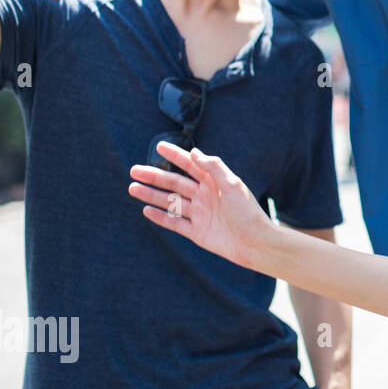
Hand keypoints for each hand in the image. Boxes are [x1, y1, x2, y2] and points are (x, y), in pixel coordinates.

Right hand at [128, 141, 273, 268]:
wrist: (254, 242)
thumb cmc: (247, 212)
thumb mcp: (232, 185)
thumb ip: (214, 167)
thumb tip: (194, 151)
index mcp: (214, 183)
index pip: (191, 165)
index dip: (176, 155)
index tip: (159, 146)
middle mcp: (205, 196)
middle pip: (175, 183)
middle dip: (155, 176)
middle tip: (134, 170)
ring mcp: (199, 214)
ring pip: (170, 202)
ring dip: (152, 195)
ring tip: (132, 187)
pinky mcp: (197, 232)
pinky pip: (174, 223)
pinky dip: (160, 217)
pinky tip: (146, 210)